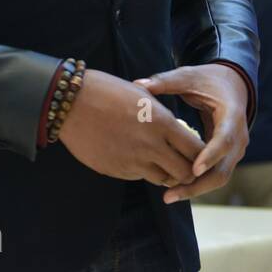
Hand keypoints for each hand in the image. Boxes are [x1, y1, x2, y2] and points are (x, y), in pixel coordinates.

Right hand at [58, 69, 204, 187]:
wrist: (71, 103)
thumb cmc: (108, 92)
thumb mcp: (143, 96)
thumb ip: (164, 117)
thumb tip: (177, 132)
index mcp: (162, 122)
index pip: (196, 149)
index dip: (200, 154)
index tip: (197, 151)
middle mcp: (151, 145)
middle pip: (185, 172)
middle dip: (188, 170)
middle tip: (184, 164)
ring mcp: (133, 161)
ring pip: (164, 180)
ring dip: (166, 173)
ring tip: (160, 161)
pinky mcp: (117, 171)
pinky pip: (140, 177)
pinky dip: (144, 171)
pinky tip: (135, 156)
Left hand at [134, 64, 249, 203]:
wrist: (231, 85)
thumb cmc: (208, 80)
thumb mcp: (189, 77)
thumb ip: (166, 82)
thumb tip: (139, 84)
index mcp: (233, 115)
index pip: (225, 140)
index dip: (211, 155)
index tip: (193, 169)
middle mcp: (238, 137)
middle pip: (222, 169)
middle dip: (198, 184)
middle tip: (171, 193)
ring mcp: (234, 150)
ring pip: (219, 177)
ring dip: (196, 188)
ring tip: (169, 196)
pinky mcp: (226, 157)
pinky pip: (214, 175)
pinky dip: (197, 183)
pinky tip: (174, 189)